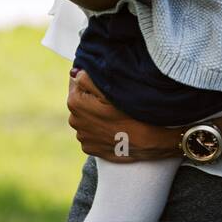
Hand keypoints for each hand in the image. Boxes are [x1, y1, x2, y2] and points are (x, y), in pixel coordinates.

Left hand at [67, 68, 182, 160]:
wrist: (147, 142)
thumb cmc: (132, 113)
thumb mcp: (112, 90)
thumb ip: (88, 79)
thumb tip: (75, 73)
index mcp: (75, 103)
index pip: (76, 82)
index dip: (91, 81)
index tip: (106, 86)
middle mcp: (74, 120)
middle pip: (81, 101)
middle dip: (92, 98)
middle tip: (114, 100)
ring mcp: (82, 136)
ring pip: (87, 118)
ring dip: (96, 115)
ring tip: (116, 115)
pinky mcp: (90, 148)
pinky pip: (92, 134)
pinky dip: (100, 130)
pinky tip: (114, 128)